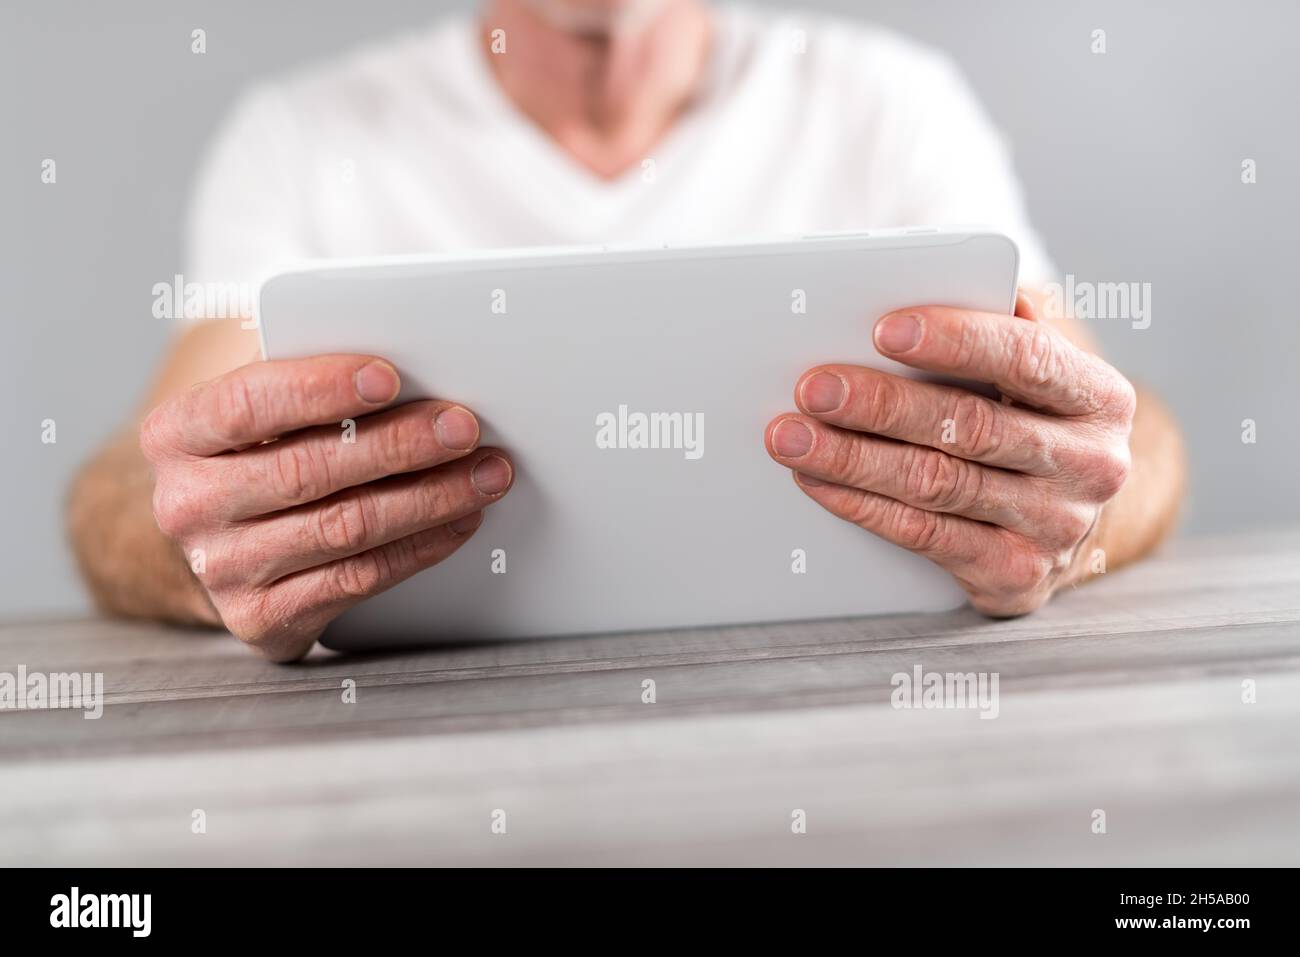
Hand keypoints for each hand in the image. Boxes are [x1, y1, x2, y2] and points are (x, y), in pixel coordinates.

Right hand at [140, 355, 513, 659]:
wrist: (214, 540)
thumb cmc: (255, 448)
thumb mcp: (257, 401)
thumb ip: (304, 373)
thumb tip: (408, 357)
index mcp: (175, 433)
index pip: (246, 403)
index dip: (320, 389)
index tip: (389, 376)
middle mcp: (187, 505)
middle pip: (307, 470)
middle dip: (399, 445)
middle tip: (463, 426)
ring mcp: (222, 569)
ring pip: (343, 528)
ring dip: (429, 498)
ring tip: (486, 472)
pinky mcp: (262, 618)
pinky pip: (357, 579)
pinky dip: (420, 547)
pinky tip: (461, 520)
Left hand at [765, 292, 1135, 615]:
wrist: (1070, 521)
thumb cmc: (1032, 422)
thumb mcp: (1038, 372)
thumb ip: (1000, 326)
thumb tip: (928, 283)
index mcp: (1100, 397)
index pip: (1026, 358)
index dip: (955, 341)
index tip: (883, 328)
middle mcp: (1090, 465)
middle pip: (969, 427)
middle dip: (880, 405)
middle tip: (813, 387)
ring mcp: (1056, 527)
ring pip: (937, 484)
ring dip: (852, 459)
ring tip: (792, 436)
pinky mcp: (1015, 575)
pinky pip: (924, 536)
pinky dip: (861, 505)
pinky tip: (817, 481)